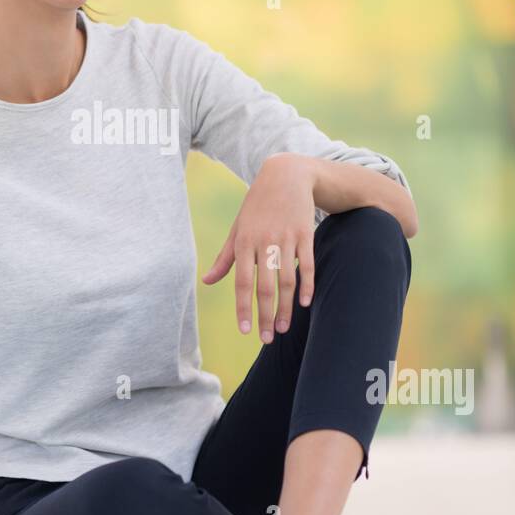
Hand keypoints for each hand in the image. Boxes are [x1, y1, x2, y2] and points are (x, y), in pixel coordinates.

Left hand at [201, 153, 315, 342]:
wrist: (286, 175)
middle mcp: (264, 242)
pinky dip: (307, 286)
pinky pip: (307, 266)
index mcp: (244, 242)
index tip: (245, 331)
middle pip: (266, 287)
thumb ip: (224, 257)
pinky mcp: (305, 234)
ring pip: (288, 281)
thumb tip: (207, 281)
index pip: (241, 282)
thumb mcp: (237, 228)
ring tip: (283, 328)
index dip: (243, 308)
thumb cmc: (256, 206)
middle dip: (265, 316)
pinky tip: (305, 304)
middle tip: (266, 339)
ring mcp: (286, 238)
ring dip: (286, 307)